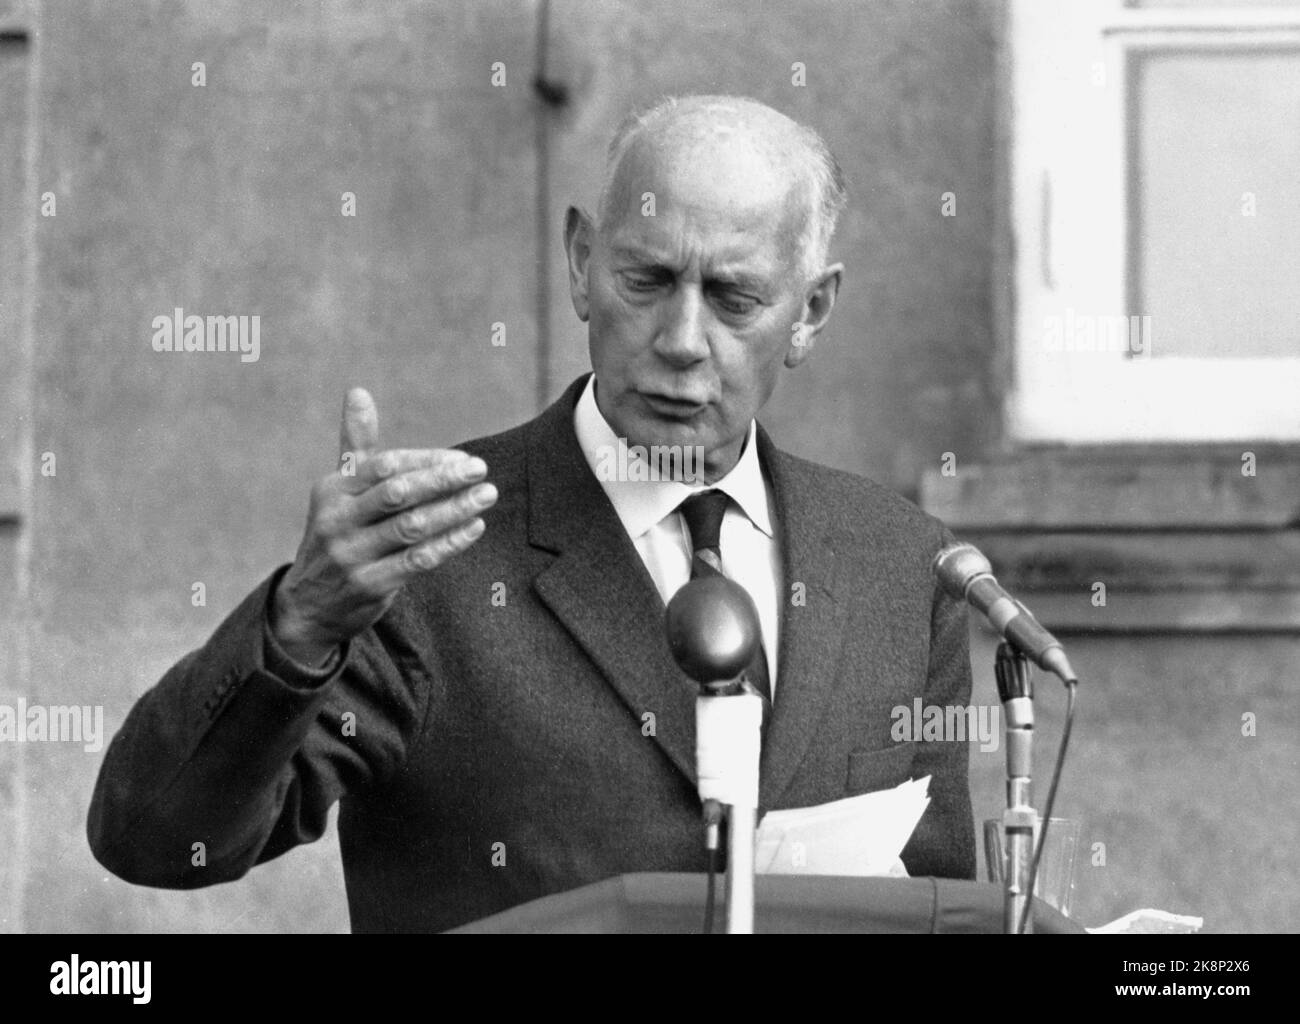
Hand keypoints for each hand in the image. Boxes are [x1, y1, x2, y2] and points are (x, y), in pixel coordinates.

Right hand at [269, 388, 496, 664]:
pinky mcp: (370, 585)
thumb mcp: (338, 491)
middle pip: (399, 492)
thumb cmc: (337, 535)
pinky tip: (474, 527)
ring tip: (487, 495)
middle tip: (480, 469)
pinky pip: (418, 560)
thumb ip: (355, 444)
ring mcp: (352, 554)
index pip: (386, 465)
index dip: (426, 460)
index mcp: (333, 489)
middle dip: (443, 479)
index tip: (461, 458)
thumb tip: (358, 391)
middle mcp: (338, 519)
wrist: (309, 606)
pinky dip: (449, 542)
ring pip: (413, 526)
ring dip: (455, 509)